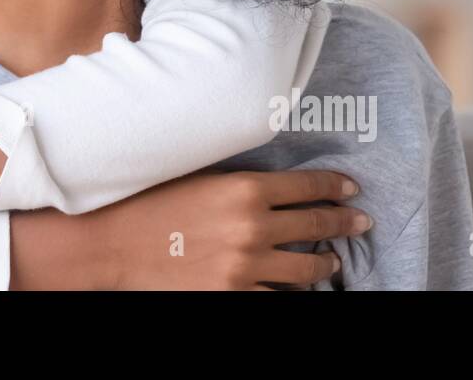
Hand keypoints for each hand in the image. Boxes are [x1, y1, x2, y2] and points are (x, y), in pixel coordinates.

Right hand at [90, 168, 368, 289]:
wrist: (112, 243)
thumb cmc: (147, 201)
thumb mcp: (197, 175)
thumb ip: (236, 179)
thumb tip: (269, 181)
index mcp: (244, 188)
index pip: (306, 185)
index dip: (334, 185)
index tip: (351, 188)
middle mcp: (252, 227)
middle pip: (315, 224)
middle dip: (344, 222)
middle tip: (361, 220)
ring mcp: (244, 266)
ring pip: (305, 268)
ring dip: (325, 262)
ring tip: (333, 260)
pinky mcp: (232, 294)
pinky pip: (277, 297)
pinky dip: (291, 291)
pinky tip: (298, 288)